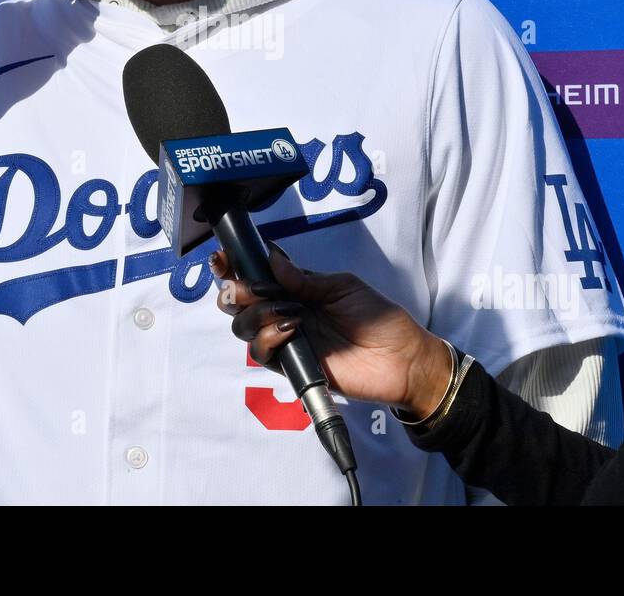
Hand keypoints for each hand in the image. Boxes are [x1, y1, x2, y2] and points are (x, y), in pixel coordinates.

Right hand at [209, 245, 453, 418]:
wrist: (401, 358)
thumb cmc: (378, 318)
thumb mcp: (343, 287)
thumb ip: (304, 279)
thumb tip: (271, 260)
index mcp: (295, 290)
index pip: (256, 277)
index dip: (233, 268)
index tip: (222, 259)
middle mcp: (284, 313)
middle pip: (239, 305)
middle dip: (235, 292)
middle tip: (248, 289)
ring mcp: (287, 340)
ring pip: (244, 329)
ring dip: (257, 315)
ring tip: (288, 311)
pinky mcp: (292, 365)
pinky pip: (264, 353)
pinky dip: (270, 338)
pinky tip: (292, 328)